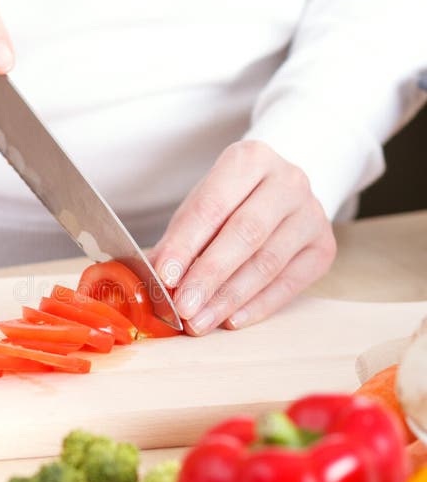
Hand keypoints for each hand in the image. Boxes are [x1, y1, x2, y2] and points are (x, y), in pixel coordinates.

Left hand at [151, 141, 336, 333]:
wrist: (281, 192)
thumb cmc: (232, 200)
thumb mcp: (201, 205)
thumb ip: (181, 237)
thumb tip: (156, 277)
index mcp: (251, 158)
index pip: (213, 205)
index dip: (186, 244)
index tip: (164, 276)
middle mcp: (288, 181)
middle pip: (246, 234)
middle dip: (210, 275)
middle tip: (183, 307)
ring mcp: (311, 213)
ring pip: (268, 262)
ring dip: (229, 298)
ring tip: (200, 322)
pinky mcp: (324, 246)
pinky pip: (290, 283)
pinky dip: (258, 306)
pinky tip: (232, 321)